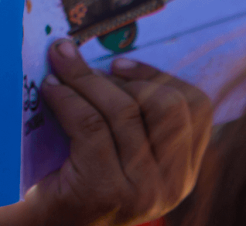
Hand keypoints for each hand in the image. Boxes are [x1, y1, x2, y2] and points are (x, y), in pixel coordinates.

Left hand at [0, 40, 211, 225]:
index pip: (196, 108)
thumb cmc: (71, 178)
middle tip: (73, 60)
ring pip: (123, 109)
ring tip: (57, 70)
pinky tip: (49, 90)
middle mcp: (173, 185)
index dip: (157, 75)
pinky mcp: (106, 190)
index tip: (117, 64)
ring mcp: (143, 192)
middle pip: (164, 104)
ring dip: (82, 79)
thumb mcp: (113, 147)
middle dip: (114, 75)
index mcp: (183, 170)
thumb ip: (127, 114)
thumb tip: (104, 53)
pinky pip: (90, 124)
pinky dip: (66, 97)